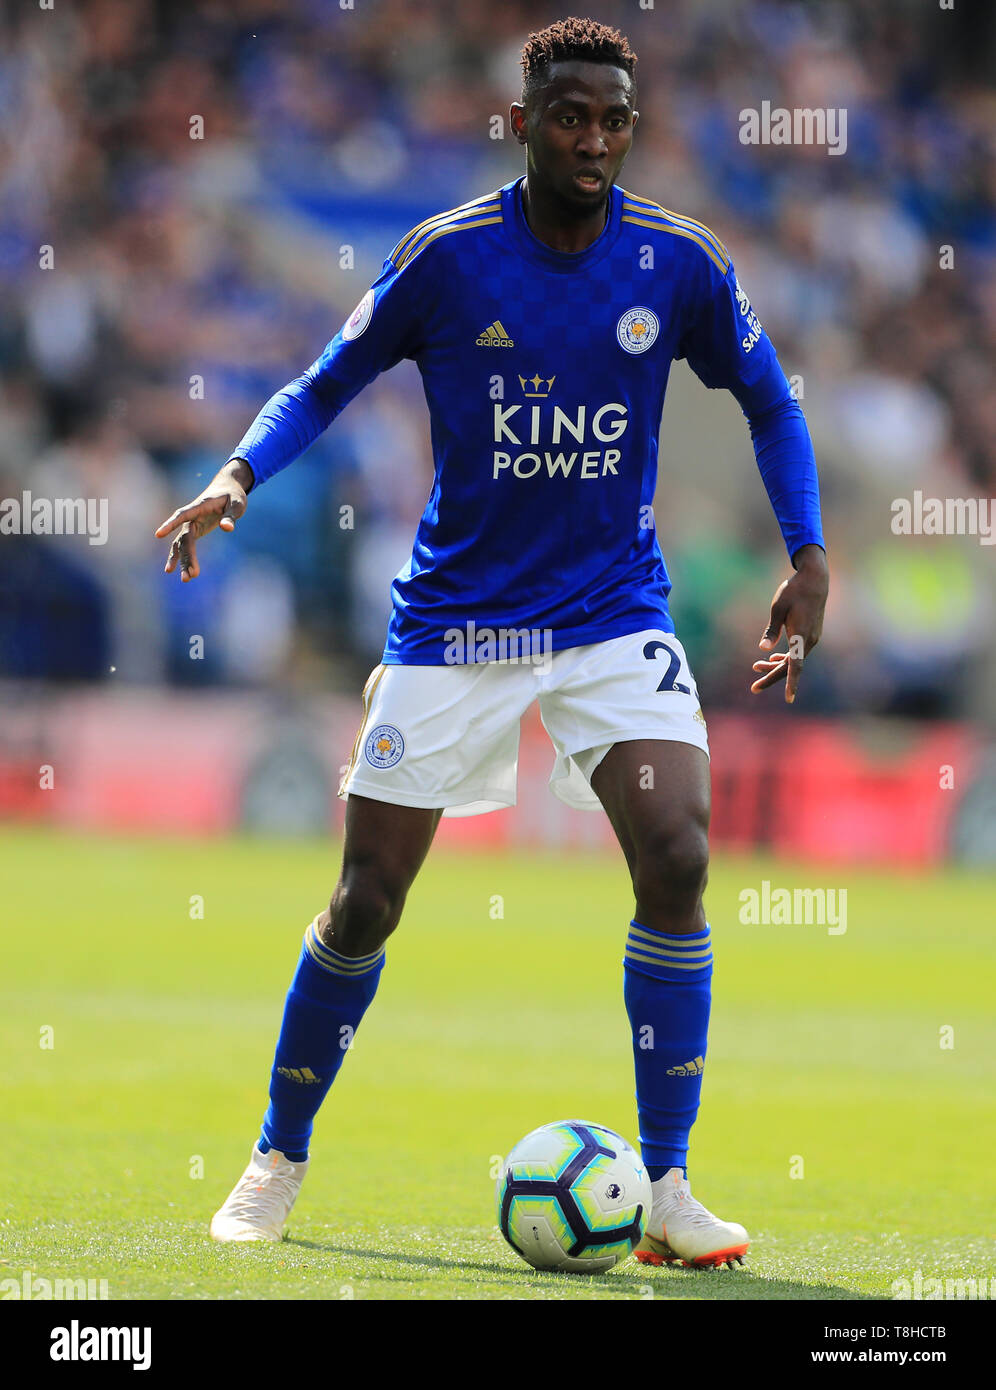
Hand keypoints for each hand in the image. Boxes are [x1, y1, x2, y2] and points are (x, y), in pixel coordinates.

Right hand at [155, 458, 252, 581]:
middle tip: (188, 576)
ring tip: (186, 579)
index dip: (170, 524)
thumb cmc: (233, 494)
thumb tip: (226, 528)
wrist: (228, 488)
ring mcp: (191, 524)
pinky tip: (185, 573)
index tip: (158, 534)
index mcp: (199, 506)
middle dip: (185, 557)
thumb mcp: (237, 504)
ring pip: (182, 544)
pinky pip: (186, 546)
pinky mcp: (195, 530)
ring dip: (183, 561)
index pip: (182, 515)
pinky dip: (185, 558)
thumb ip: (231, 516)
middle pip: (184, 538)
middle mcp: (192, 516)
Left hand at [750, 544, 827, 703]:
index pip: (796, 666)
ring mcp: (812, 638)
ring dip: (776, 664)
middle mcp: (809, 641)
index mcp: (801, 636)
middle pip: (791, 666)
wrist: (815, 579)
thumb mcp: (777, 609)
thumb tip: (763, 649)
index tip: (789, 699)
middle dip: (772, 676)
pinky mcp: (810, 633)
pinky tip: (774, 657)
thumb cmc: (794, 591)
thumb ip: (771, 630)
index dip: (791, 683)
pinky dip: (785, 656)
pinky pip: (797, 651)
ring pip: (794, 658)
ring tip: (756, 667)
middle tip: (753, 687)